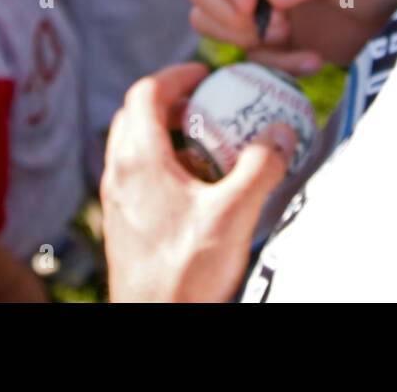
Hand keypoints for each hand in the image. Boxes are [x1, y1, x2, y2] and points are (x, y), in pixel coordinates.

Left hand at [101, 64, 296, 301]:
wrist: (156, 322)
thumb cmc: (185, 273)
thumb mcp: (234, 214)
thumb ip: (261, 167)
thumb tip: (280, 133)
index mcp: (138, 159)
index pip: (146, 91)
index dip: (177, 74)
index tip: (206, 75)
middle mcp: (118, 173)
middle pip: (135, 113)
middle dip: (171, 100)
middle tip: (207, 104)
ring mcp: (116, 199)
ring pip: (132, 145)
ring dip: (165, 132)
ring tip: (205, 144)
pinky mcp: (122, 222)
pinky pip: (135, 174)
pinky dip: (161, 163)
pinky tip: (196, 187)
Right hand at [188, 0, 396, 72]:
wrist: (393, 18)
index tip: (250, 2)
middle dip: (228, 15)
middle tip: (271, 29)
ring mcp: (251, 3)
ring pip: (208, 22)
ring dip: (244, 40)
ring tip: (291, 40)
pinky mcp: (261, 38)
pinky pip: (243, 56)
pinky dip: (273, 64)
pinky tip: (312, 61)